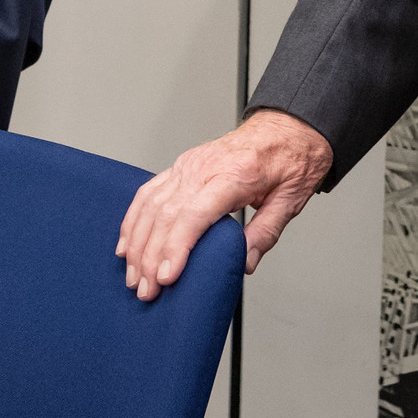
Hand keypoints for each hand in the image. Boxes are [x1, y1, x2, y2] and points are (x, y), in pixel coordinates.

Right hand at [117, 110, 332, 299]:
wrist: (286, 127)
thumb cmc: (290, 160)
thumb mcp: (291, 199)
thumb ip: (266, 233)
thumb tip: (244, 264)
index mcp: (235, 175)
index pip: (195, 214)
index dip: (176, 248)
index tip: (166, 277)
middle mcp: (205, 167)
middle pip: (167, 214)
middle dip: (150, 256)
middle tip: (146, 290)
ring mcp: (189, 164)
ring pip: (151, 204)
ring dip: (136, 243)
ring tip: (133, 276)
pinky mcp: (182, 165)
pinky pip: (149, 191)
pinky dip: (133, 219)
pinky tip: (126, 243)